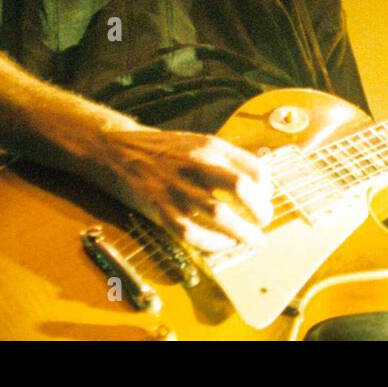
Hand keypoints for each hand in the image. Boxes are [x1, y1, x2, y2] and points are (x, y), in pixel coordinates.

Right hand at [99, 128, 274, 253]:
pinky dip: (212, 242)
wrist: (120, 149)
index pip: (253, 167)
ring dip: (242, 232)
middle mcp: (197, 164)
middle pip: (241, 188)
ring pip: (219, 214)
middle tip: (264, 222)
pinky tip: (222, 244)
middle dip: (260, 210)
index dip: (267, 187)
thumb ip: (228, 159)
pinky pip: (192, 232)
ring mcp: (178, 187)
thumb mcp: (199, 142)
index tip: (267, 198)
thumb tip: (261, 184)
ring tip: (252, 240)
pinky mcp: (161, 208)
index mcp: (210, 146)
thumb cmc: (164, 149)